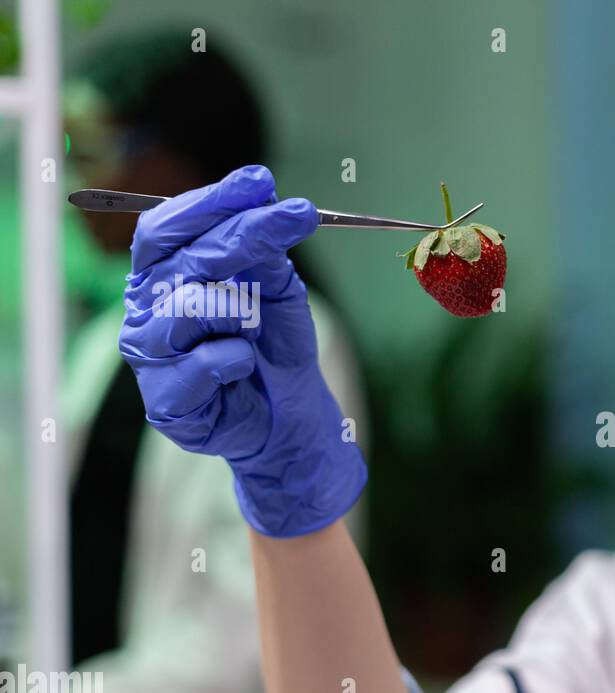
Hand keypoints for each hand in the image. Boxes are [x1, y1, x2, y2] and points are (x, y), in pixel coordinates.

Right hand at [119, 165, 365, 536]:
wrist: (288, 417)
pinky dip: (233, 359)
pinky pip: (200, 365)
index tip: (260, 181)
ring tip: (258, 316)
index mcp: (162, 276)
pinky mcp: (165, 402)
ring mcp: (150, 357)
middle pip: (181, 259)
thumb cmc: (273, 346)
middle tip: (296, 215)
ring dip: (237, 306)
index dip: (210, 201)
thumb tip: (262, 201)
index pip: (166, 227)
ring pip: (185, 309)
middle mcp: (146, 310)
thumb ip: (262, 251)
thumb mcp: (275, 289)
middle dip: (242, 233)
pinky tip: (246, 362)